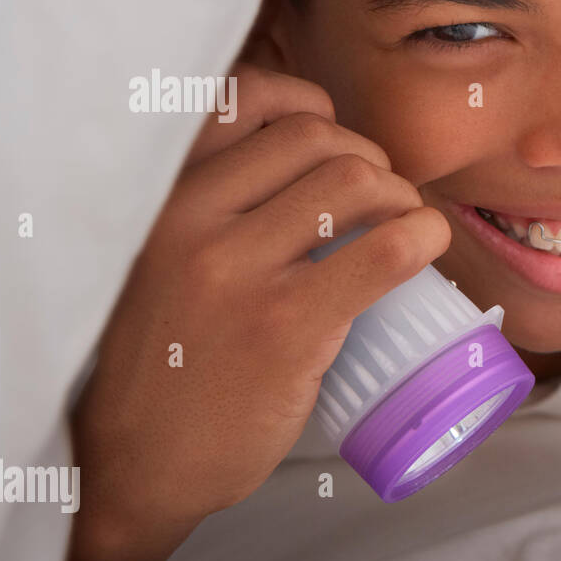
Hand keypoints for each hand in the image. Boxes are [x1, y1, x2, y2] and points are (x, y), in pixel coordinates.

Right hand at [67, 63, 449, 560]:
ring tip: (403, 230)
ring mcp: (238, 270)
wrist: (133, 463)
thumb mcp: (155, 257)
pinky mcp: (286, 324)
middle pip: (318, 138)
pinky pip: (383, 251)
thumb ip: (202, 206)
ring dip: (401, 197)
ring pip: (357, 181)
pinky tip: (427, 245)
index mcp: (159, 192)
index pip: (248, 97)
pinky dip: (424, 235)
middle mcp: (190, 216)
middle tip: (382, 205)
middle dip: (369, 160)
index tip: (337, 144)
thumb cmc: (160, 358)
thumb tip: (307, 163)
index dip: (311, 107)